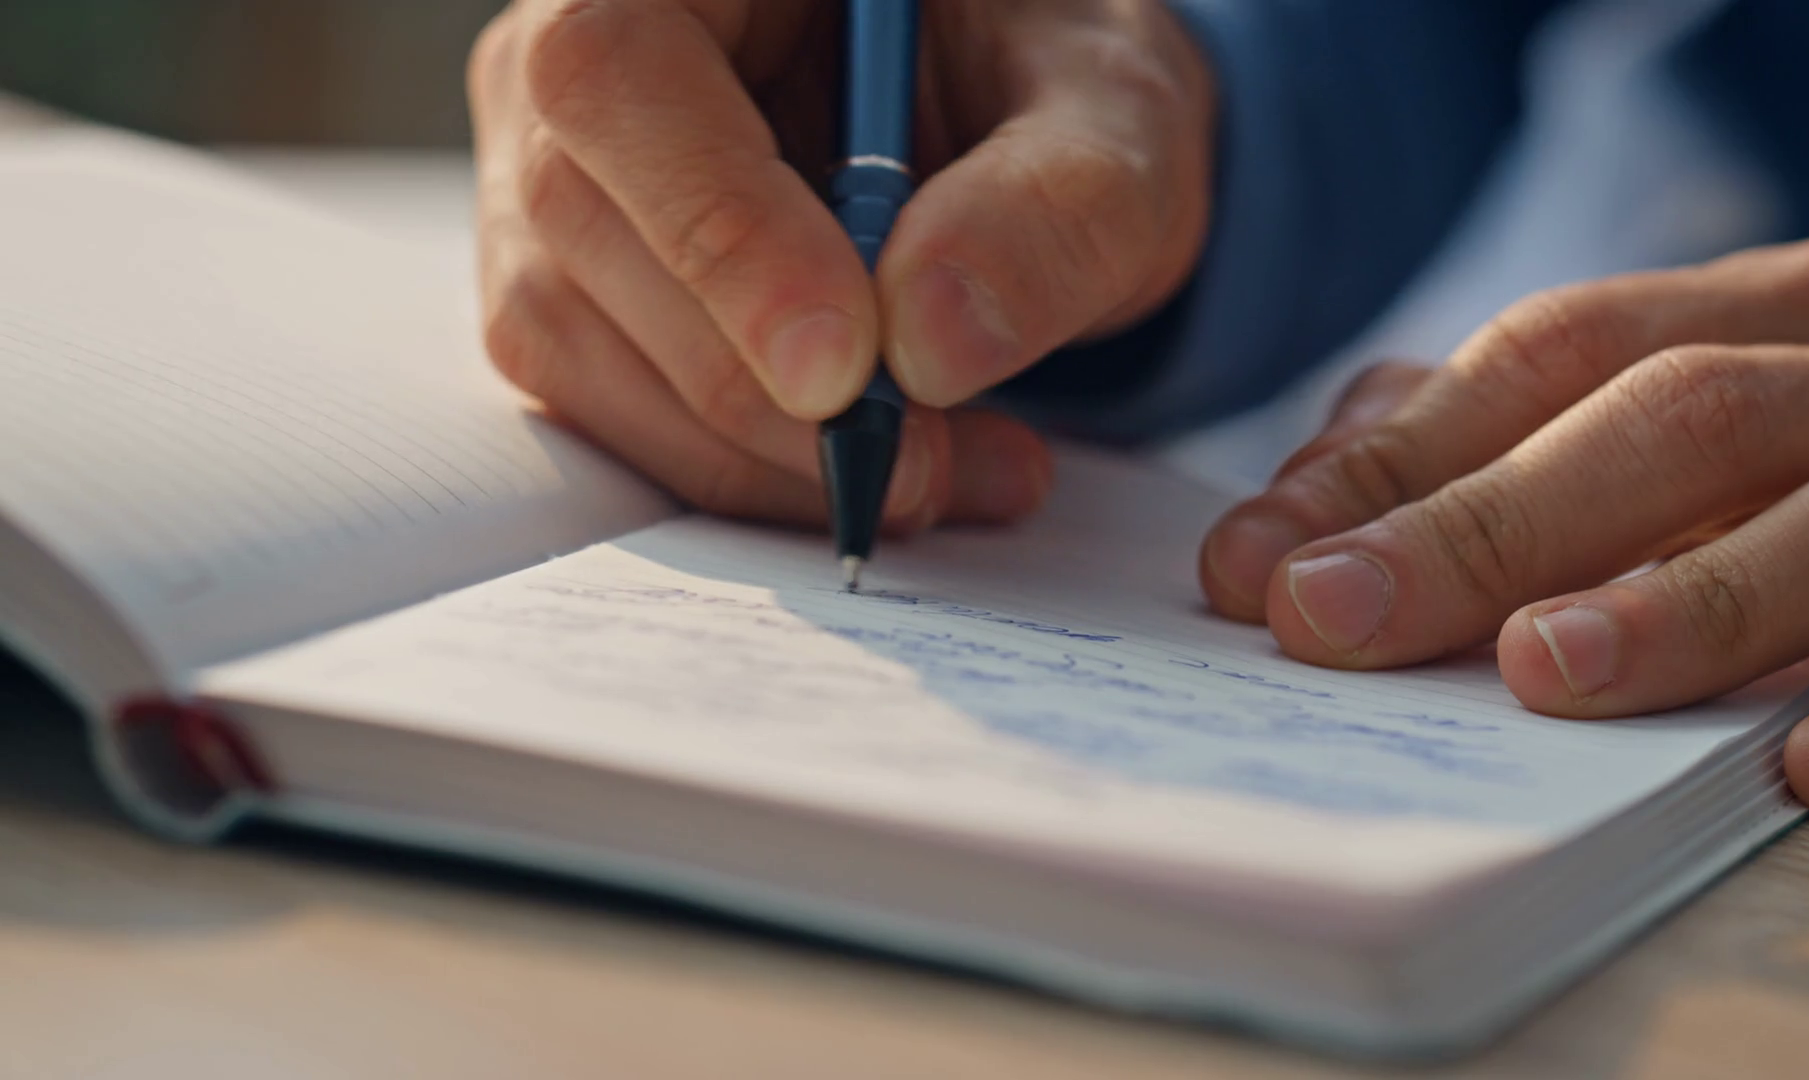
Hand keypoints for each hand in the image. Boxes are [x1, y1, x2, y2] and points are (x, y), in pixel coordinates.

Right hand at [468, 0, 1215, 526]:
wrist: (1022, 141)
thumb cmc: (1048, 90)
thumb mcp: (1114, 121)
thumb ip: (1054, 207)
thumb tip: (931, 338)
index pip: (620, 71)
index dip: (718, 231)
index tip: (843, 374)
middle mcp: (583, 37)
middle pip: (580, 224)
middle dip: (757, 389)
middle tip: (926, 462)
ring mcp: (558, 166)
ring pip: (574, 341)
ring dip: (756, 457)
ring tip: (942, 473)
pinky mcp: (574, 284)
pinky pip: (606, 408)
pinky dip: (743, 474)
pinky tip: (885, 471)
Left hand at [1198, 236, 1808, 820]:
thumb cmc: (1793, 490)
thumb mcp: (1651, 437)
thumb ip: (1490, 453)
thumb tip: (1297, 521)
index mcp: (1766, 318)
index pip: (1555, 351)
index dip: (1398, 455)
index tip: (1259, 563)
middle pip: (1679, 414)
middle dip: (1492, 520)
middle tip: (1337, 618)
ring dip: (1697, 596)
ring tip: (1551, 671)